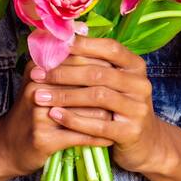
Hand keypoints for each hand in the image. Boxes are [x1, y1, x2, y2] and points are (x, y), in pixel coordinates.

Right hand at [0, 53, 115, 179]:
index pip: (80, 61)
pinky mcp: (44, 139)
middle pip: (87, 85)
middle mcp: (36, 89)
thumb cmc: (31, 111)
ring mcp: (39, 114)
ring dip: (107, 117)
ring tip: (119, 119)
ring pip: (88, 112)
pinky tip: (109, 138)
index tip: (117, 75)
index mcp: (37, 71)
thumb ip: (59, 57)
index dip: (103, 68)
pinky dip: (99, 138)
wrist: (7, 146)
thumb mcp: (39, 80)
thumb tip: (83, 28)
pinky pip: (82, 136)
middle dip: (108, 91)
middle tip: (124, 97)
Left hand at [29, 34, 167, 173]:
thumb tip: (64, 37)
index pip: (109, 48)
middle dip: (63, 73)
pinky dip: (74, 119)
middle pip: (98, 73)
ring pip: (97, 96)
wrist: (144, 142)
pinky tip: (54, 115)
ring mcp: (138, 108)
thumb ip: (93, 61)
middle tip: (36, 75)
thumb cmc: (118, 106)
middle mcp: (141, 84)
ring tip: (38, 96)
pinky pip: (98, 124)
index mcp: (136, 66)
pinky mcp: (131, 132)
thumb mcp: (112, 81)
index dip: (81, 45)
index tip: (54, 47)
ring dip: (64, 95)